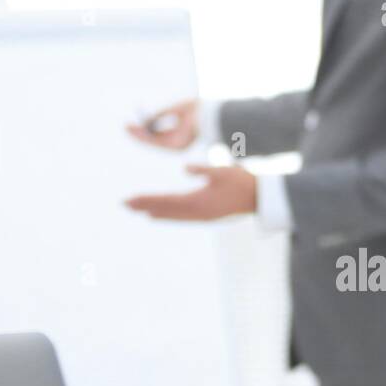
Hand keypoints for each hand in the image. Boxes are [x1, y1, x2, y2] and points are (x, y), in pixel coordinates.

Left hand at [124, 164, 257, 220]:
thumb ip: (203, 170)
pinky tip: (162, 214)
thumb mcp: (222, 171)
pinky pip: (183, 216)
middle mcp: (198, 212)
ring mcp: (203, 216)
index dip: (147, 200)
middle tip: (125, 204)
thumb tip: (185, 168)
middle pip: (166, 210)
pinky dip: (170, 215)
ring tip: (139, 210)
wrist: (260, 198)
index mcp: (199, 201)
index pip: (166, 200)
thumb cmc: (242, 181)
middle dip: (145, 206)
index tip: (129, 200)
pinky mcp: (208, 215)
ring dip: (156, 211)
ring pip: (174, 215)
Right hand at [126, 98, 199, 150]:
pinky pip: (158, 142)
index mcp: (179, 131)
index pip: (159, 132)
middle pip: (154, 139)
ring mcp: (177, 144)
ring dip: (140, 136)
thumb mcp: (173, 109)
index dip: (146, 128)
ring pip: (154, 142)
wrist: (208, 113)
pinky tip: (137, 132)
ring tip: (127, 128)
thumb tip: (146, 119)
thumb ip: (160, 114)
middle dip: (140, 133)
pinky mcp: (177, 146)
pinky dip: (146, 137)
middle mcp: (177, 139)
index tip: (134, 122)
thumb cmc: (196, 108)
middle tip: (126, 126)